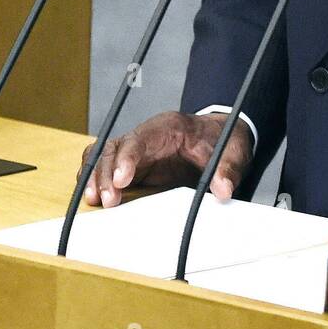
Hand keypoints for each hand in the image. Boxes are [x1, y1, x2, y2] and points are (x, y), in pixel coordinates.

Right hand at [79, 111, 252, 208]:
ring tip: (94, 201)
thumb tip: (223, 190)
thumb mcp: (233, 152)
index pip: (139, 139)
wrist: (222, 138)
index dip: (126, 158)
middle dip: (105, 173)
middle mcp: (146, 136)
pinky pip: (106, 169)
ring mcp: (137, 152)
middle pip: (114, 148)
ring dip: (95, 177)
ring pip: (104, 157)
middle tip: (107, 201)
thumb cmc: (222, 141)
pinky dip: (96, 181)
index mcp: (168, 127)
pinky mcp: (134, 167)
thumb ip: (228, 169)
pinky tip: (94, 199)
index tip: (122, 181)